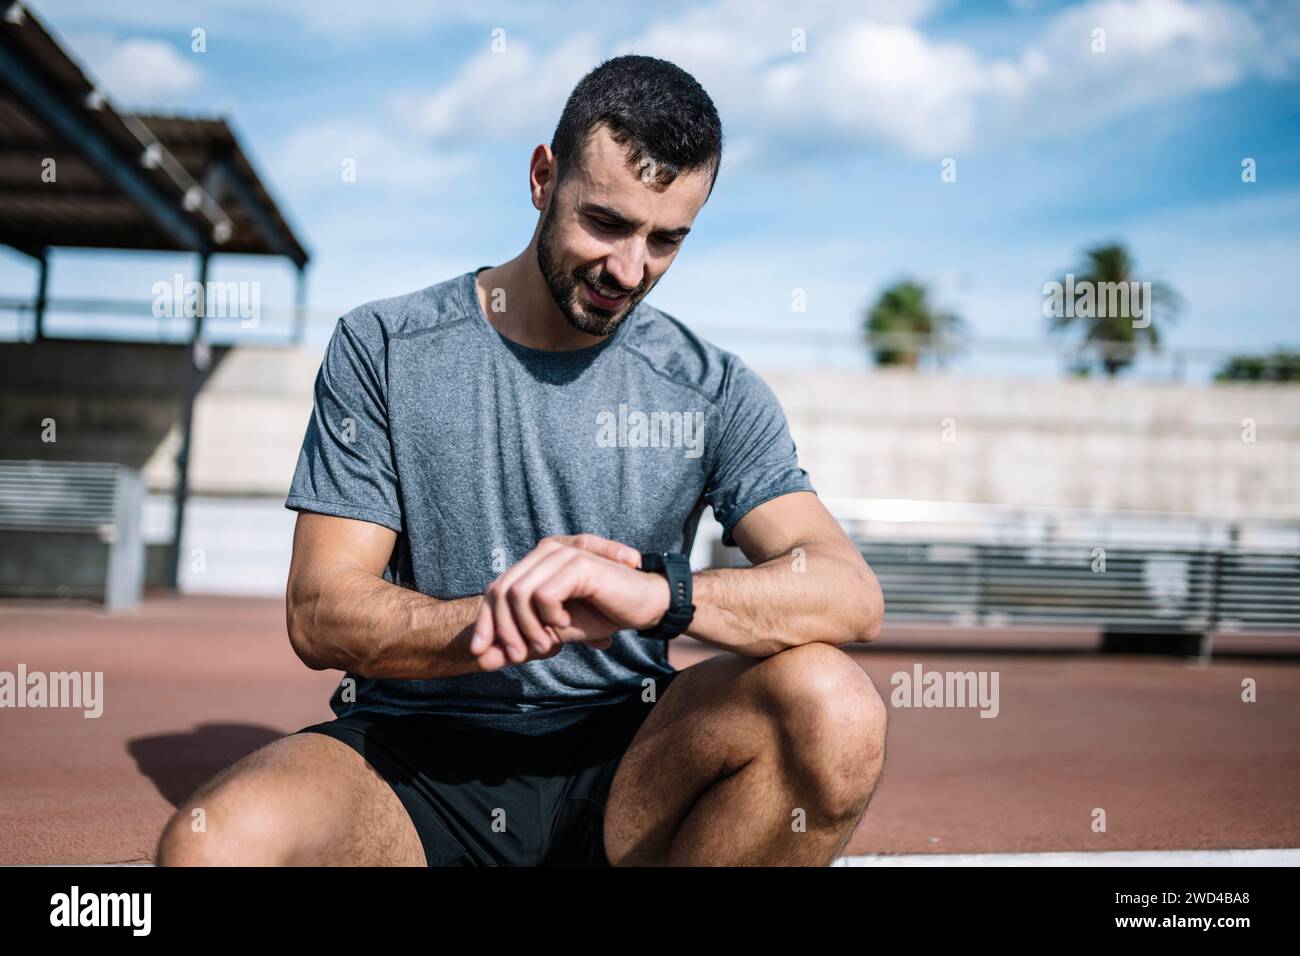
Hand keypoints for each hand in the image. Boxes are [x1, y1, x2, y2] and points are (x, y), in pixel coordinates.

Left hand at [467, 534, 670, 671]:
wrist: (644, 606)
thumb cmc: (600, 615)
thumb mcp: (551, 634)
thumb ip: (517, 644)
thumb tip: (480, 661)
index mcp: (536, 562)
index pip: (495, 590)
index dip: (485, 623)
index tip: (481, 654)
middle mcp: (545, 551)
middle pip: (501, 592)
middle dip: (505, 630)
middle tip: (521, 656)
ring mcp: (562, 553)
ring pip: (519, 594)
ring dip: (527, 628)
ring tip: (549, 644)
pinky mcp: (578, 563)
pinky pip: (544, 596)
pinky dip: (550, 617)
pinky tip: (566, 623)